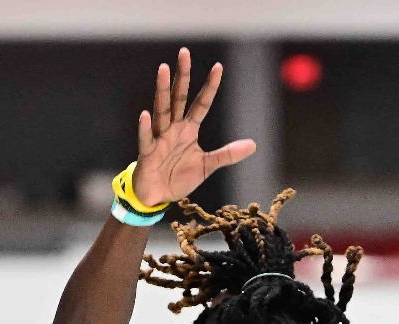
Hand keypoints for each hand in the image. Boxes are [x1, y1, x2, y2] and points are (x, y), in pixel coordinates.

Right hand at [131, 48, 255, 207]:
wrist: (158, 196)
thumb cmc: (179, 177)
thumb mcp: (207, 165)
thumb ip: (227, 154)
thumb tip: (253, 145)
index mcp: (188, 129)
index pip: (201, 103)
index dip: (210, 87)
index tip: (218, 67)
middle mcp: (173, 128)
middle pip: (178, 97)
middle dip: (182, 76)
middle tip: (184, 53)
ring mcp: (159, 138)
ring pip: (162, 110)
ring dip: (163, 91)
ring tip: (164, 70)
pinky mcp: (147, 153)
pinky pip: (146, 138)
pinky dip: (145, 127)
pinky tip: (145, 114)